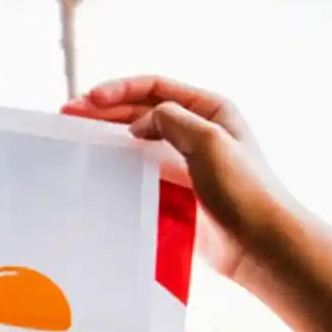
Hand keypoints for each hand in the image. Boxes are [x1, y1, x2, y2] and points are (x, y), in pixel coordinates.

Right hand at [61, 75, 294, 281]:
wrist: (261, 244)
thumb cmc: (244, 190)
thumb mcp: (208, 141)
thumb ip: (171, 119)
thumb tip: (141, 122)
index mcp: (211, 110)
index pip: (157, 87)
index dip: (121, 89)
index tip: (91, 99)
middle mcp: (200, 130)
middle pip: (144, 111)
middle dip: (106, 110)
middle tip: (70, 113)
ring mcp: (189, 161)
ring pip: (140, 140)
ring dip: (109, 135)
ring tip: (77, 135)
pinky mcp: (181, 190)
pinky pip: (144, 170)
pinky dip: (121, 165)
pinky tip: (100, 167)